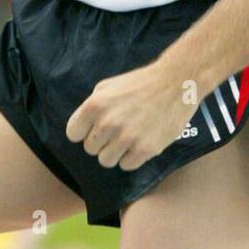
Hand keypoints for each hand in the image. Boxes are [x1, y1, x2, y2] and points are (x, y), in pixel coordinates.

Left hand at [66, 58, 197, 171]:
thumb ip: (93, 106)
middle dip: (101, 141)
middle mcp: (107, 123)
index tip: (93, 129)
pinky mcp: (145, 149)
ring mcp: (126, 137)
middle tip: (117, 130)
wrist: (175, 83)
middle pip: (90, 149)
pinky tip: (139, 143)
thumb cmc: (140, 83)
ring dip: (115, 152)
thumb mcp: (108, 86)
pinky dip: (132, 157)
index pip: (73, 134)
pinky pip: (126, 165)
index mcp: (94, 105)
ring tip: (127, 138)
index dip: (83, 132)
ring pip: (106, 161)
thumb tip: (83, 126)